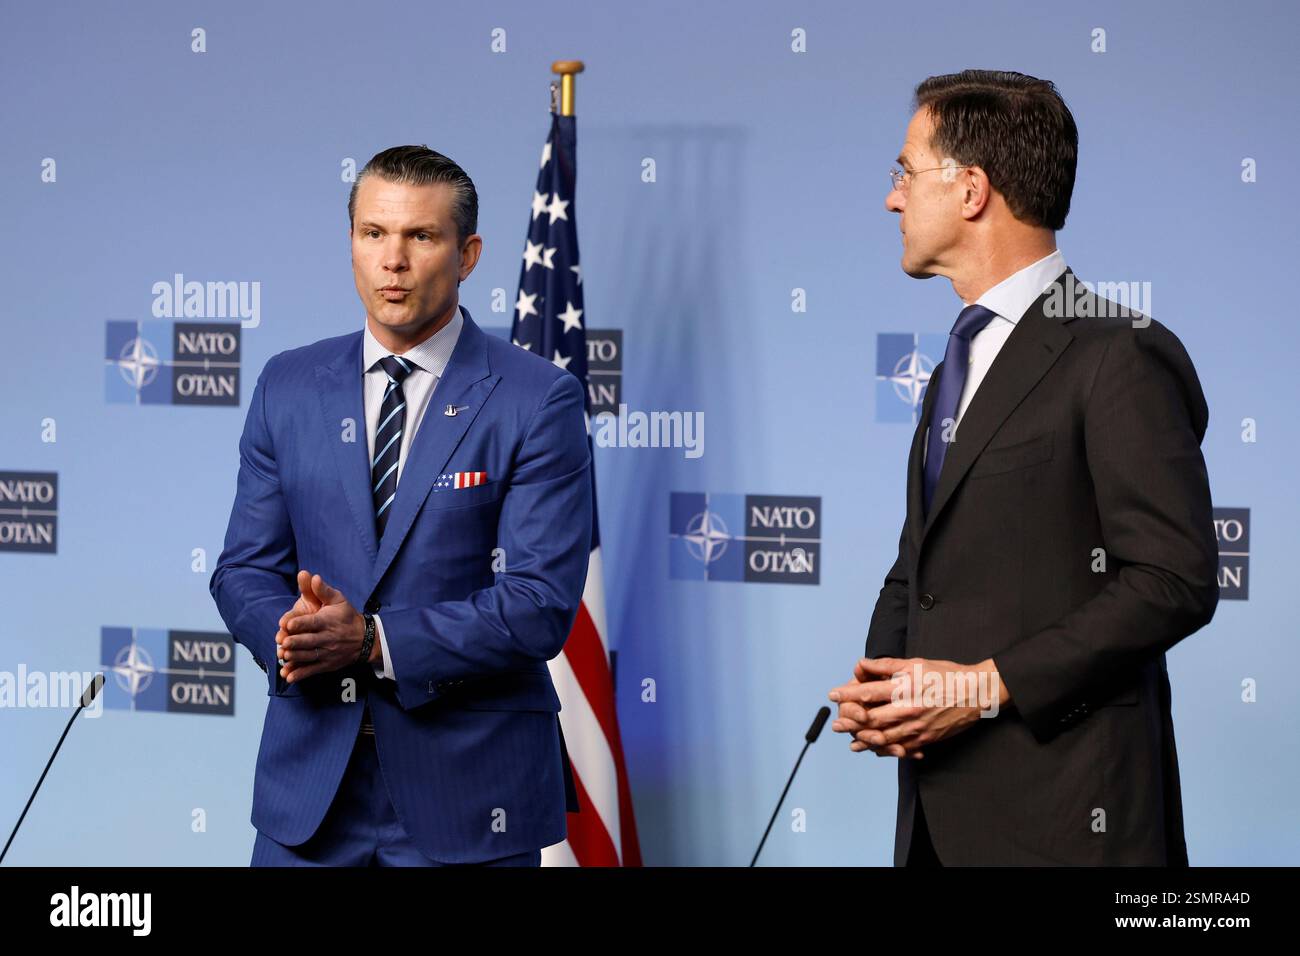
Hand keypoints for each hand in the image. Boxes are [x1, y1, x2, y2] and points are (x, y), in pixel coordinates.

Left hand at [276, 571, 365, 682]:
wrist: (365, 640)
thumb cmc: (346, 617)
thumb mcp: (338, 600)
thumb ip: (323, 590)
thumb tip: (313, 577)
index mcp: (328, 621)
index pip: (313, 622)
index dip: (300, 622)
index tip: (288, 623)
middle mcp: (327, 638)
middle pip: (309, 641)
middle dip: (296, 642)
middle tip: (284, 642)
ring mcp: (327, 653)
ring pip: (309, 656)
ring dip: (295, 657)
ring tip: (283, 656)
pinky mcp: (326, 664)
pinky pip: (312, 671)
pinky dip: (299, 674)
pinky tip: (288, 676)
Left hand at [828, 656, 1006, 758]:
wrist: (977, 693)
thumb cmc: (946, 675)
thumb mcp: (915, 663)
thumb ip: (886, 665)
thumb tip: (861, 664)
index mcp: (905, 687)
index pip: (868, 692)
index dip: (847, 694)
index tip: (832, 695)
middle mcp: (909, 708)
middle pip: (871, 719)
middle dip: (850, 721)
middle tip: (836, 723)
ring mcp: (917, 727)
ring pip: (884, 738)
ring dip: (864, 740)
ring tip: (851, 740)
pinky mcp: (926, 739)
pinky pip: (901, 749)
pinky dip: (885, 750)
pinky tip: (875, 749)